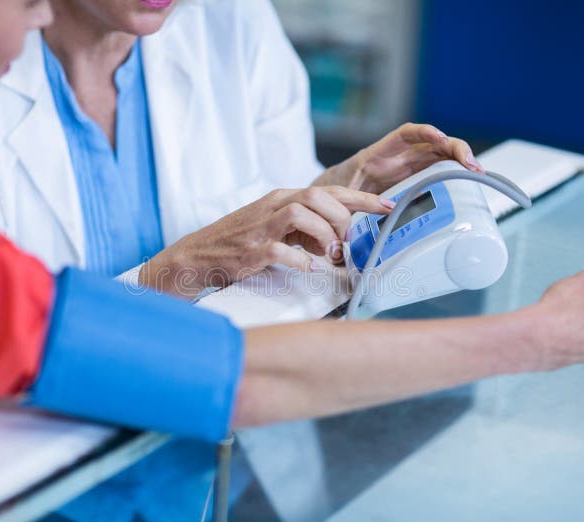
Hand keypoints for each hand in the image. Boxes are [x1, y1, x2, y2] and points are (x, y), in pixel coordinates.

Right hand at [139, 186, 392, 297]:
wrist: (198, 255)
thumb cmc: (238, 242)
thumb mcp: (274, 227)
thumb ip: (304, 229)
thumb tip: (333, 240)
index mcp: (282, 198)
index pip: (329, 190)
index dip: (362, 199)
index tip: (386, 207)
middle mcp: (273, 206)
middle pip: (318, 196)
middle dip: (342, 219)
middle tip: (346, 242)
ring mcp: (261, 228)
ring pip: (302, 214)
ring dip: (323, 235)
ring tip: (328, 254)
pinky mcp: (251, 251)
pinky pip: (281, 250)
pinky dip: (300, 260)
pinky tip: (308, 269)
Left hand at [314, 123, 482, 194]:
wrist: (332, 196)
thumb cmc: (337, 193)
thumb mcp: (342, 195)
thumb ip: (352, 203)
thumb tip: (363, 223)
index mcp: (378, 154)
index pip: (406, 134)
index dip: (425, 133)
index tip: (440, 139)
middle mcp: (397, 156)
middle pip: (431, 143)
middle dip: (454, 148)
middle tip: (470, 164)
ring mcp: (408, 166)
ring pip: (439, 154)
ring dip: (459, 159)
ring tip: (476, 171)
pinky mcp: (414, 178)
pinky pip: (436, 169)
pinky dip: (451, 170)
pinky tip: (466, 177)